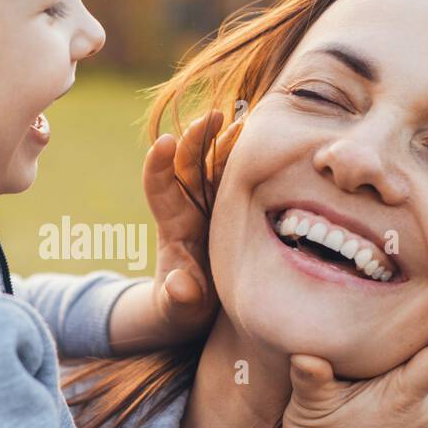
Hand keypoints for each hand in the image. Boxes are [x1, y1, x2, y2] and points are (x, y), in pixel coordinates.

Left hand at [108, 111, 240, 353]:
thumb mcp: (178, 310)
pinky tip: (269, 140)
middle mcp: (190, 208)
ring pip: (217, 165)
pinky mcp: (232, 207)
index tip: (163, 143)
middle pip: (188, 165)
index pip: (158, 188)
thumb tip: (180, 286)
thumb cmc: (182, 309)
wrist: (194, 307)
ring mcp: (212, 205)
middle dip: (197, 139)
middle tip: (213, 116)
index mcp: (173, 227)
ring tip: (248, 120)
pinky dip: (249, 156)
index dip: (158, 165)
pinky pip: (238, 176)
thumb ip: (177, 301)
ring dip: (228, 141)